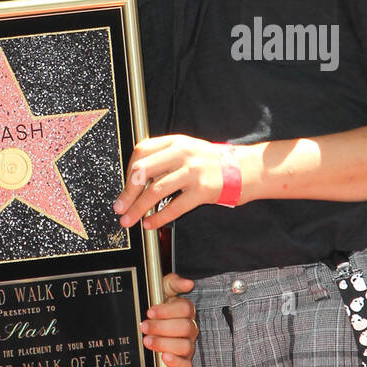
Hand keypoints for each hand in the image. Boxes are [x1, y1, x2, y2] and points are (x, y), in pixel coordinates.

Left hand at [114, 134, 235, 228]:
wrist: (247, 169)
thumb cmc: (214, 162)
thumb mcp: (189, 149)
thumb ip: (166, 156)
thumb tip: (137, 177)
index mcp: (176, 141)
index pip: (141, 151)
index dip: (128, 170)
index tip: (124, 186)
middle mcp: (182, 153)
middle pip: (143, 170)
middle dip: (127, 192)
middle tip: (120, 207)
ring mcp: (192, 171)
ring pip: (155, 190)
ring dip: (138, 208)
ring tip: (130, 220)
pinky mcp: (202, 190)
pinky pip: (174, 206)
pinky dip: (159, 218)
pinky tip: (151, 224)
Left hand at [142, 273, 197, 366]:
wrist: (149, 326)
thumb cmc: (157, 307)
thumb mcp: (162, 289)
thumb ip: (174, 282)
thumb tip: (189, 283)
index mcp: (186, 311)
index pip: (185, 309)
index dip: (167, 310)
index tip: (150, 311)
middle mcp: (190, 328)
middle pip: (185, 327)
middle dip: (161, 327)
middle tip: (145, 327)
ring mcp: (188, 346)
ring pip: (185, 346)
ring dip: (164, 344)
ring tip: (148, 341)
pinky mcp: (183, 362)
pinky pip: (186, 366)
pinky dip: (175, 363)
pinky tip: (164, 357)